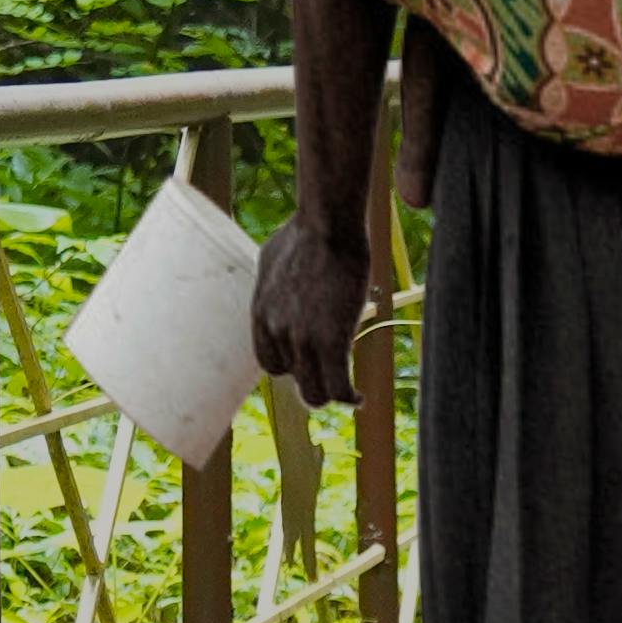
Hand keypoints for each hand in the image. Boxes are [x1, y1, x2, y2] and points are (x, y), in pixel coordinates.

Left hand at [251, 211, 369, 397]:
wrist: (327, 224)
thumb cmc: (306, 231)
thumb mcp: (273, 257)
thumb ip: (273, 278)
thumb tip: (277, 272)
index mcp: (261, 314)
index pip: (270, 361)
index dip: (292, 367)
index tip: (311, 366)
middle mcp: (276, 331)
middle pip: (292, 378)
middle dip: (313, 381)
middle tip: (334, 381)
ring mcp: (301, 339)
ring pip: (314, 390)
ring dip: (331, 394)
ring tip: (349, 395)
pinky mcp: (330, 341)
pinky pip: (338, 386)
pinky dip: (348, 397)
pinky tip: (359, 398)